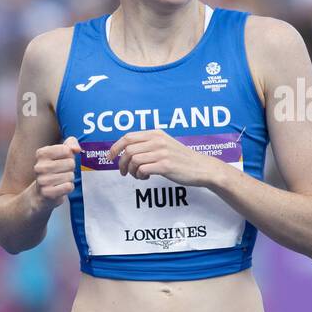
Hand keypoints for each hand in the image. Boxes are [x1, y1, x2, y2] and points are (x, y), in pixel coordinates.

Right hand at [33, 136, 82, 206]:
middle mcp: (39, 166)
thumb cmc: (55, 169)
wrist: (42, 192)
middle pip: (71, 163)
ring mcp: (42, 180)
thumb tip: (76, 149)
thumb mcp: (62, 151)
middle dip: (70, 168)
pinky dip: (68, 188)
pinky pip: (68, 187)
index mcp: (42, 153)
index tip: (62, 160)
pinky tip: (61, 188)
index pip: (67, 150)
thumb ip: (71, 143)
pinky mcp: (47, 193)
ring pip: (70, 176)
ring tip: (61, 180)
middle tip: (62, 172)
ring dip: (69, 179)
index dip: (69, 156)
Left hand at [108, 129, 223, 185]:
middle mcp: (158, 141)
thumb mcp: (164, 144)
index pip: (127, 137)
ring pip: (133, 160)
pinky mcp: (165, 165)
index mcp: (156, 133)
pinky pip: (142, 170)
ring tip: (138, 175)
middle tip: (124, 172)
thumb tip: (125, 151)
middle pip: (128, 150)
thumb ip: (147, 144)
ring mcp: (162, 152)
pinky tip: (146, 177)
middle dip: (121, 163)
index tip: (110, 158)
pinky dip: (139, 176)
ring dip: (131, 171)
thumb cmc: (180, 158)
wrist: (201, 167)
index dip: (115, 148)